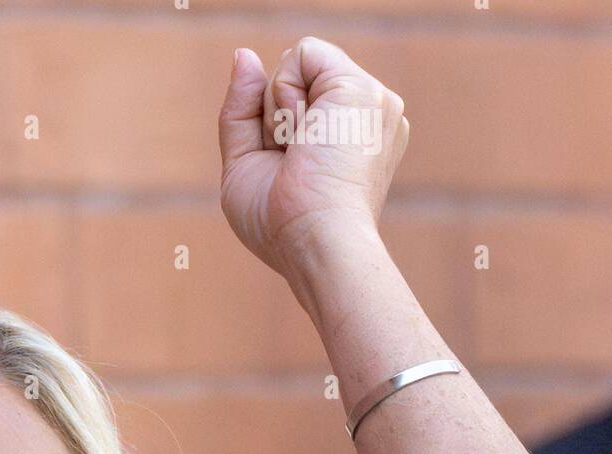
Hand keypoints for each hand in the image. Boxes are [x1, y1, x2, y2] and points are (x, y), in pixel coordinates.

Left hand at [218, 37, 409, 278]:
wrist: (315, 241)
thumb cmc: (279, 223)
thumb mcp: (246, 164)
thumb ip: (241, 111)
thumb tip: (243, 54)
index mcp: (344, 137)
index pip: (288, 102)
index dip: (267, 132)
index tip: (285, 175)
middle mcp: (364, 115)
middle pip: (290, 80)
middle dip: (270, 121)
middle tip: (293, 165)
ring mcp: (370, 100)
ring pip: (294, 65)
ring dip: (277, 116)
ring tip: (302, 155)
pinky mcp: (363, 88)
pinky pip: (303, 53)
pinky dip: (284, 95)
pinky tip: (304, 135)